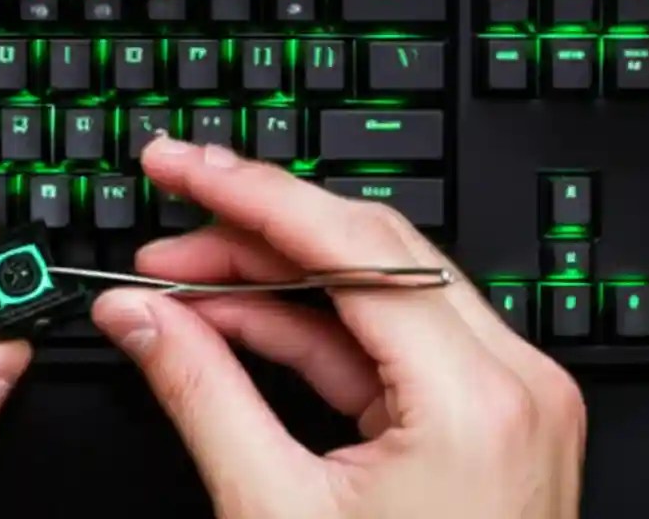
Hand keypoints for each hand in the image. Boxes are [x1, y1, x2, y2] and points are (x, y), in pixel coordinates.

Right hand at [93, 138, 585, 518]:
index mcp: (475, 398)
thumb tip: (137, 315)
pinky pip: (388, 348)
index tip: (180, 165)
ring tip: (181, 278)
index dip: (248, 193)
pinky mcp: (487, 421)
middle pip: (367, 254)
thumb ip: (200, 392)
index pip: (350, 244)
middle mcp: (511, 381)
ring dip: (275, 280)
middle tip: (167, 222)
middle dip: (254, 231)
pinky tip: (235, 323)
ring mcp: (508, 399)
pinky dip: (309, 332)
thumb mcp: (274, 511)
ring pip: (376, 295)